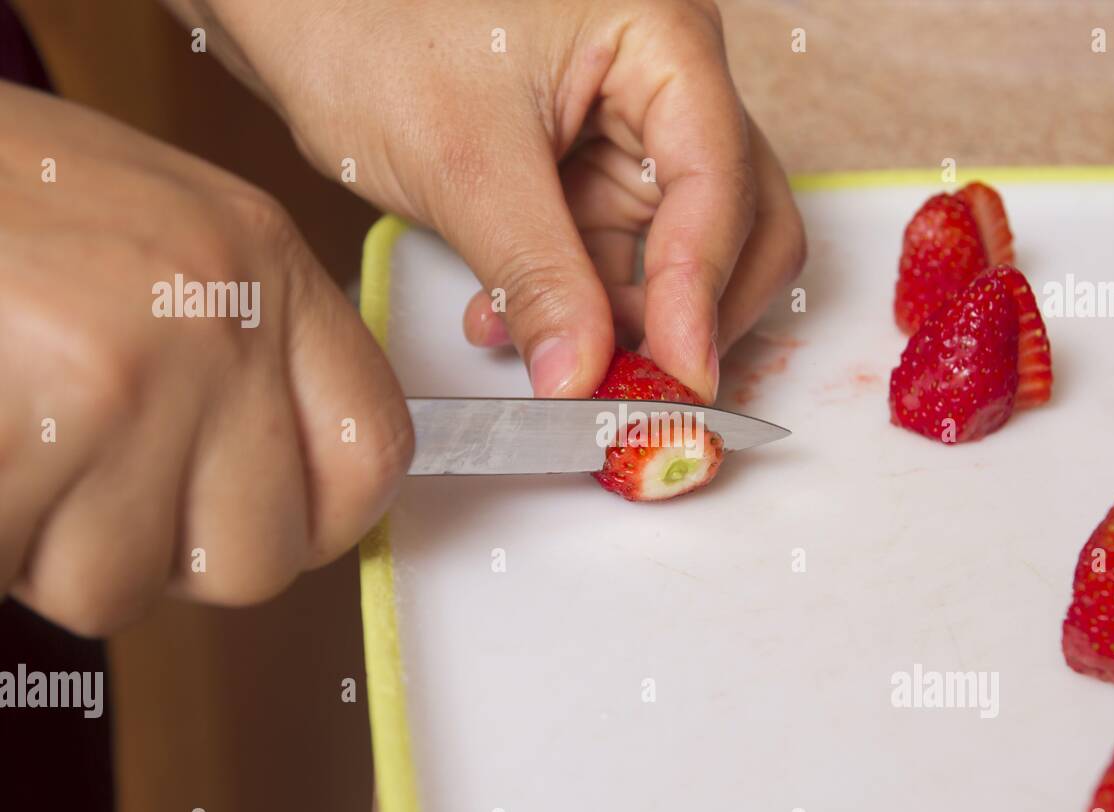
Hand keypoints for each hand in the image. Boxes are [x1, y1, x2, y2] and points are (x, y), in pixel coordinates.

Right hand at [0, 82, 412, 634]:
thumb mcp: (158, 231)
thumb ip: (240, 344)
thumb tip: (288, 470)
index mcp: (261, 262)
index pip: (369, 455)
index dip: (318, 520)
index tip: (275, 525)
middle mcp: (216, 317)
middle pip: (254, 558)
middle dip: (167, 555)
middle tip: (104, 489)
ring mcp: (126, 376)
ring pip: (120, 584)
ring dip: (53, 546)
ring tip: (20, 441)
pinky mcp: (34, 429)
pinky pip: (23, 567)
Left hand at [173, 0, 806, 401]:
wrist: (291, 6)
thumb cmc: (365, 20)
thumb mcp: (463, 159)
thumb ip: (537, 275)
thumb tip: (583, 378)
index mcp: (662, 41)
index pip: (720, 182)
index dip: (702, 290)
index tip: (677, 377)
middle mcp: (666, 84)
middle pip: (738, 221)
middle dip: (692, 313)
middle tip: (639, 386)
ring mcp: (628, 132)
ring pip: (676, 255)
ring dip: (623, 322)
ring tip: (544, 354)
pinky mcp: (584, 172)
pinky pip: (611, 260)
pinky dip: (577, 306)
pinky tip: (506, 322)